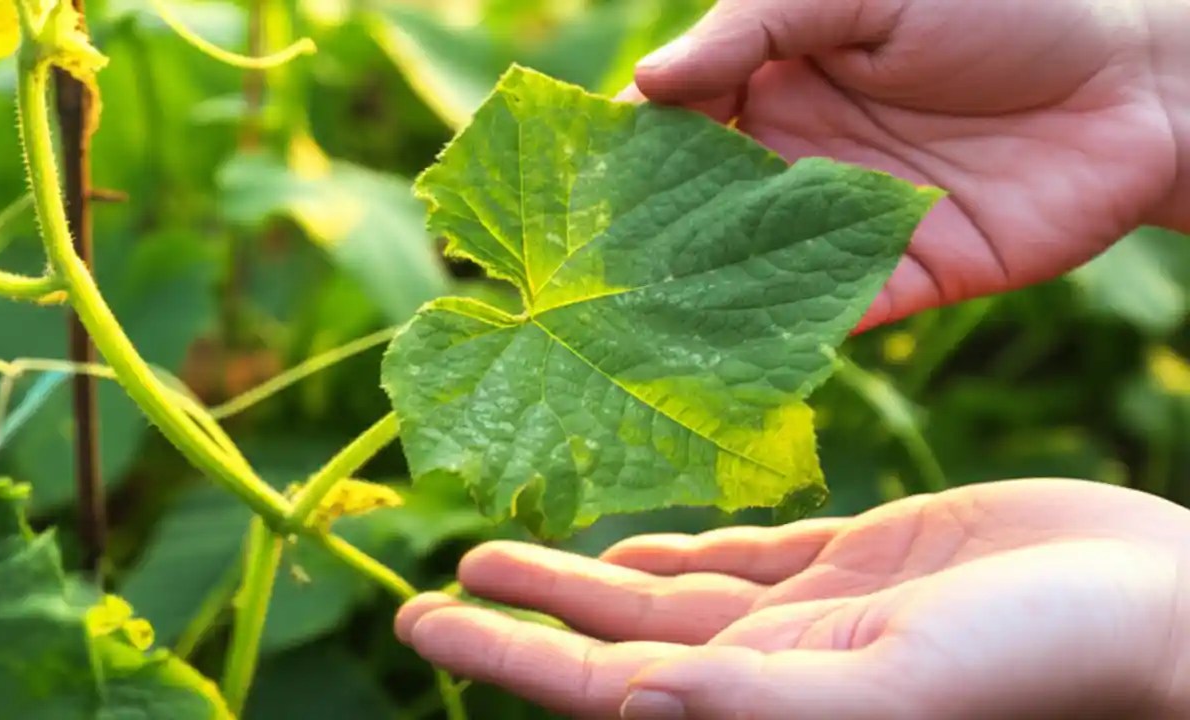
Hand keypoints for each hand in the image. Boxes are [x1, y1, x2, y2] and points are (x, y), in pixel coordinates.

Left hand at [397, 480, 1189, 718]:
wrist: (1158, 609)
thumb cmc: (1047, 661)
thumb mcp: (895, 684)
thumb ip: (758, 702)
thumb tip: (630, 706)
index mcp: (765, 703)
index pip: (602, 682)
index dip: (504, 652)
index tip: (418, 620)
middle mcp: (775, 666)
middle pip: (617, 637)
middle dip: (525, 612)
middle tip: (438, 579)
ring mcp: (816, 614)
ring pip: (668, 593)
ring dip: (585, 573)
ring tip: (504, 551)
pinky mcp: (859, 563)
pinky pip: (743, 557)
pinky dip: (680, 546)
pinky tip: (632, 537)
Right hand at [619, 0, 1189, 329]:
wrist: (1139, 79)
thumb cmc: (1003, 3)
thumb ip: (757, 26)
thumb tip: (647, 82)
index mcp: (777, 83)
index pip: (675, 127)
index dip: (619, 158)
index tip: (559, 197)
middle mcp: (797, 161)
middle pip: (700, 214)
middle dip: (641, 250)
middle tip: (571, 293)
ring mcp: (844, 229)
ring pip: (750, 275)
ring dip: (695, 307)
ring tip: (623, 346)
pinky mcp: (902, 282)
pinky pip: (829, 318)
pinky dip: (781, 344)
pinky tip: (724, 370)